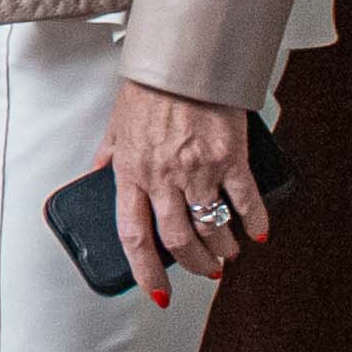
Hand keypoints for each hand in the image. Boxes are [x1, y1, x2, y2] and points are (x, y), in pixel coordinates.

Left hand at [103, 79, 270, 304]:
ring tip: (228, 252)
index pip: (133, 237)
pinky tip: (257, 233)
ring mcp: (197, 170)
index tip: (158, 291)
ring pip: (212, 227)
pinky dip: (254, 223)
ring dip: (222, 247)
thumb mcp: (116, 124)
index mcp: (130, 173)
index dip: (145, 272)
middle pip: (177, 240)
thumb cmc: (150, 88)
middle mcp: (163, 177)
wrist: (185, 59)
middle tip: (205, 270)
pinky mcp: (229, 157)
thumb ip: (108, 155)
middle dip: (193, 264)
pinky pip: (244, 201)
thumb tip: (94, 174)